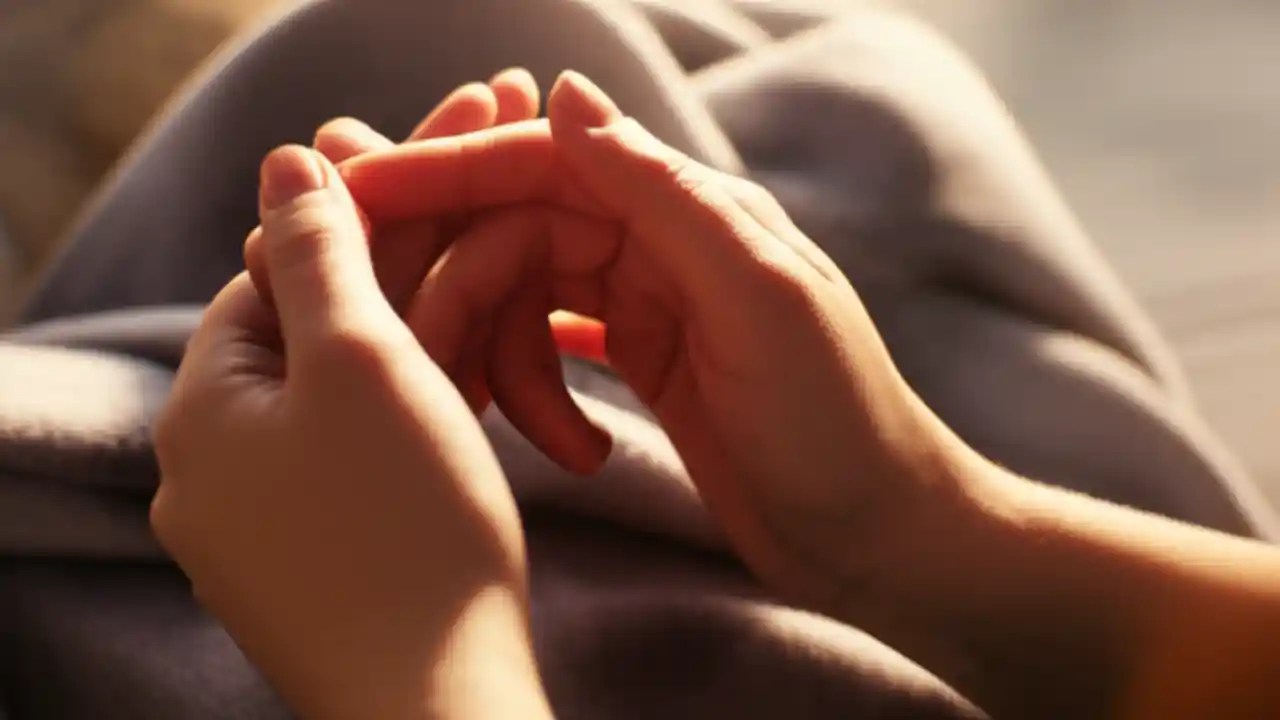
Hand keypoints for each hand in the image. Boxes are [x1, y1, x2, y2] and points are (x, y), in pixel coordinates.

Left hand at [152, 146, 549, 718]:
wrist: (443, 702)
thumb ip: (318, 252)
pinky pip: (378, 456)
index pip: (269, 277)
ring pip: (360, 397)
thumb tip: (285, 161)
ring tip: (511, 290)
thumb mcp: (358, 360)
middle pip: (322, 334)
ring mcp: (280, 521)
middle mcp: (224, 468)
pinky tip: (487, 385)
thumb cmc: (404, 528)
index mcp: (204, 410)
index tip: (442, 177)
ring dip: (431, 341)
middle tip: (495, 214)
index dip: (358, 220)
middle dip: (410, 272)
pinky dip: (429, 413)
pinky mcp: (338, 558)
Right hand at [339, 72, 981, 609]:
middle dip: (457, 280)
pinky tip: (556, 439)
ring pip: (527, 297)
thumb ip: (659, 193)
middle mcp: (663, 244)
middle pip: (519, 230)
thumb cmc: (838, 421)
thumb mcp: (755, 297)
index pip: (543, 166)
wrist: (881, 535)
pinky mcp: (645, 365)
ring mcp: (651, 306)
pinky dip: (537, 390)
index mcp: (690, 210)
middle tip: (398, 339)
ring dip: (509, 364)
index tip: (351, 195)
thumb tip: (561, 94)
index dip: (446, 174)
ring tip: (549, 443)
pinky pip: (554, 350)